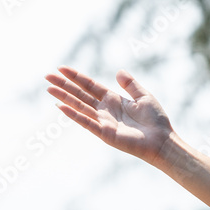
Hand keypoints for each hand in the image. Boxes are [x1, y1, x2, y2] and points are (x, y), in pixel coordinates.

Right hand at [46, 66, 173, 164]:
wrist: (162, 140)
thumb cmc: (156, 121)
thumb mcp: (144, 96)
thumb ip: (130, 84)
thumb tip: (118, 71)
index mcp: (113, 100)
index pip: (89, 86)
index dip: (76, 77)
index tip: (61, 68)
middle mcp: (104, 110)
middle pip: (79, 94)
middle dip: (64, 85)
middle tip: (47, 76)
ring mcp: (102, 122)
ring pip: (79, 106)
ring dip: (64, 97)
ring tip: (49, 88)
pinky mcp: (104, 133)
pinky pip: (86, 122)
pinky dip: (73, 115)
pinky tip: (61, 107)